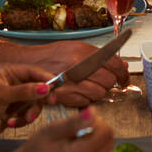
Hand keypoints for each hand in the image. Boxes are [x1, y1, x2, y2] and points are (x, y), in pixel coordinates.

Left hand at [0, 65, 52, 145]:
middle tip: (48, 104)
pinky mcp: (13, 113)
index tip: (56, 88)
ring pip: (34, 103)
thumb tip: (47, 88)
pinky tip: (10, 123)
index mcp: (9, 73)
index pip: (33, 72)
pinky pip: (27, 115)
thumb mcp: (1, 97)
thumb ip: (25, 92)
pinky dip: (22, 120)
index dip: (46, 79)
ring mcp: (13, 99)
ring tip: (23, 119)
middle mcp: (13, 84)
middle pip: (38, 88)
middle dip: (39, 99)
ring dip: (30, 112)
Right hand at [0, 109, 115, 151]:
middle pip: (109, 142)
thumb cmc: (35, 151)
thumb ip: (74, 122)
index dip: (96, 122)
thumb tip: (93, 112)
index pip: (106, 132)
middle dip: (97, 133)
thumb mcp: (50, 131)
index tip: (80, 122)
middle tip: (76, 135)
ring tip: (77, 148)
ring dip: (97, 146)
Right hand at [2, 39, 129, 106]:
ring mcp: (70, 83)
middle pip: (108, 81)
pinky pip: (85, 103)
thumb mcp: (76, 48)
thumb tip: (122, 65)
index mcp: (83, 52)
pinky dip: (85, 100)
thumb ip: (99, 56)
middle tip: (104, 81)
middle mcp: (77, 66)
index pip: (114, 64)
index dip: (123, 73)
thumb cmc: (52, 56)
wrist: (27, 65)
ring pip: (99, 94)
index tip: (124, 78)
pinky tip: (78, 92)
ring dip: (98, 92)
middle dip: (110, 83)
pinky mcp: (63, 96)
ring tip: (88, 86)